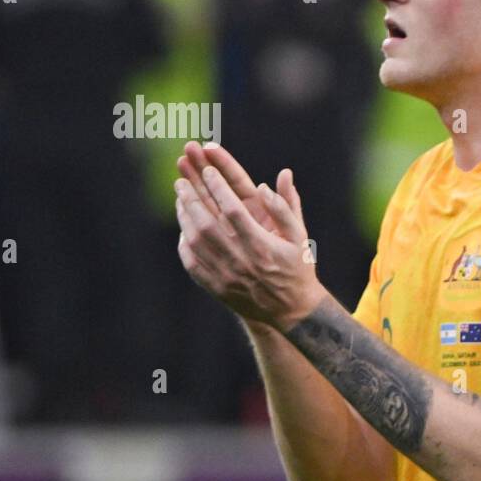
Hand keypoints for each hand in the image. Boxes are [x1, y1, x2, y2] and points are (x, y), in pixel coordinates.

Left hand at [174, 149, 325, 330]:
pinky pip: (192, 263)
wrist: (291, 311)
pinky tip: (185, 230)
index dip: (218, 186)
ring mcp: (226, 275)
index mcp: (261, 245)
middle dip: (192, 197)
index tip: (208, 169)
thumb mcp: (300, 237)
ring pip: (195, 241)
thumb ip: (285, 209)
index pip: (233, 209)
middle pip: (207, 223)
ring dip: (184, 217)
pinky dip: (185, 244)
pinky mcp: (216, 288)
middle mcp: (241, 260)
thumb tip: (264, 186)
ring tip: (180, 199)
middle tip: (181, 179)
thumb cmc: (297, 269)